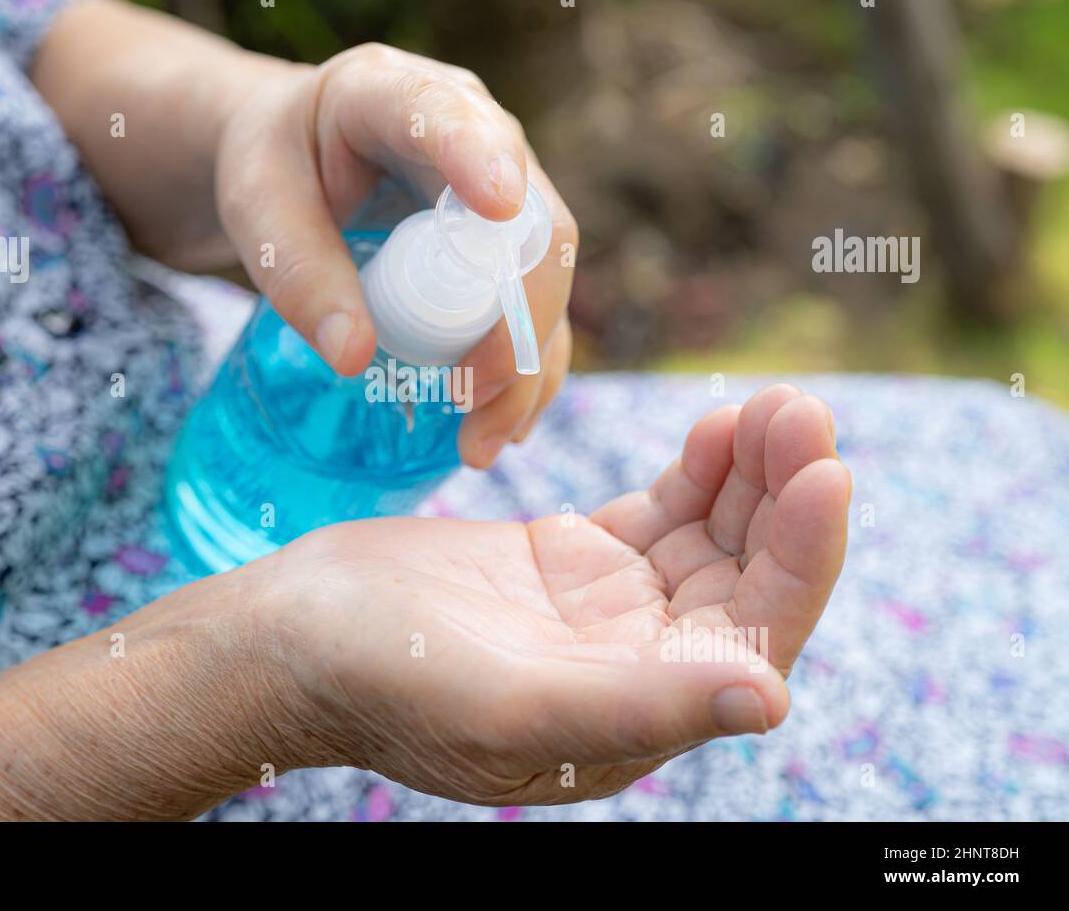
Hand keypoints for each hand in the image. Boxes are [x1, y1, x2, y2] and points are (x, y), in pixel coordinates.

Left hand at [215, 43, 576, 468]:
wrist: (294, 164)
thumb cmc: (274, 168)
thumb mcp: (257, 205)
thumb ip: (296, 268)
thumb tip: (355, 356)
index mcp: (393, 94)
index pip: (447, 114)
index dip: (480, 156)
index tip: (498, 204)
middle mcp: (473, 135)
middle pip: (530, 222)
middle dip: (516, 318)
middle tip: (471, 396)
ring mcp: (502, 195)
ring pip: (545, 279)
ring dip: (526, 367)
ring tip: (481, 443)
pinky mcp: (505, 251)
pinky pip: (534, 313)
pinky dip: (524, 375)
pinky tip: (501, 428)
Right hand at [250, 385, 848, 804]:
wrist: (293, 636)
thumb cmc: (380, 678)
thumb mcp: (506, 700)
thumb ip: (637, 705)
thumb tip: (771, 699)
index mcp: (635, 717)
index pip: (753, 639)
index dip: (801, 560)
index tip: (827, 471)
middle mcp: (637, 668)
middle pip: (746, 580)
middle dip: (784, 497)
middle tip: (799, 407)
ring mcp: (608, 613)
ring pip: (713, 541)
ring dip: (751, 474)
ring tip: (774, 403)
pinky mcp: (573, 562)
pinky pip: (663, 514)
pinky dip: (699, 472)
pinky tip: (717, 426)